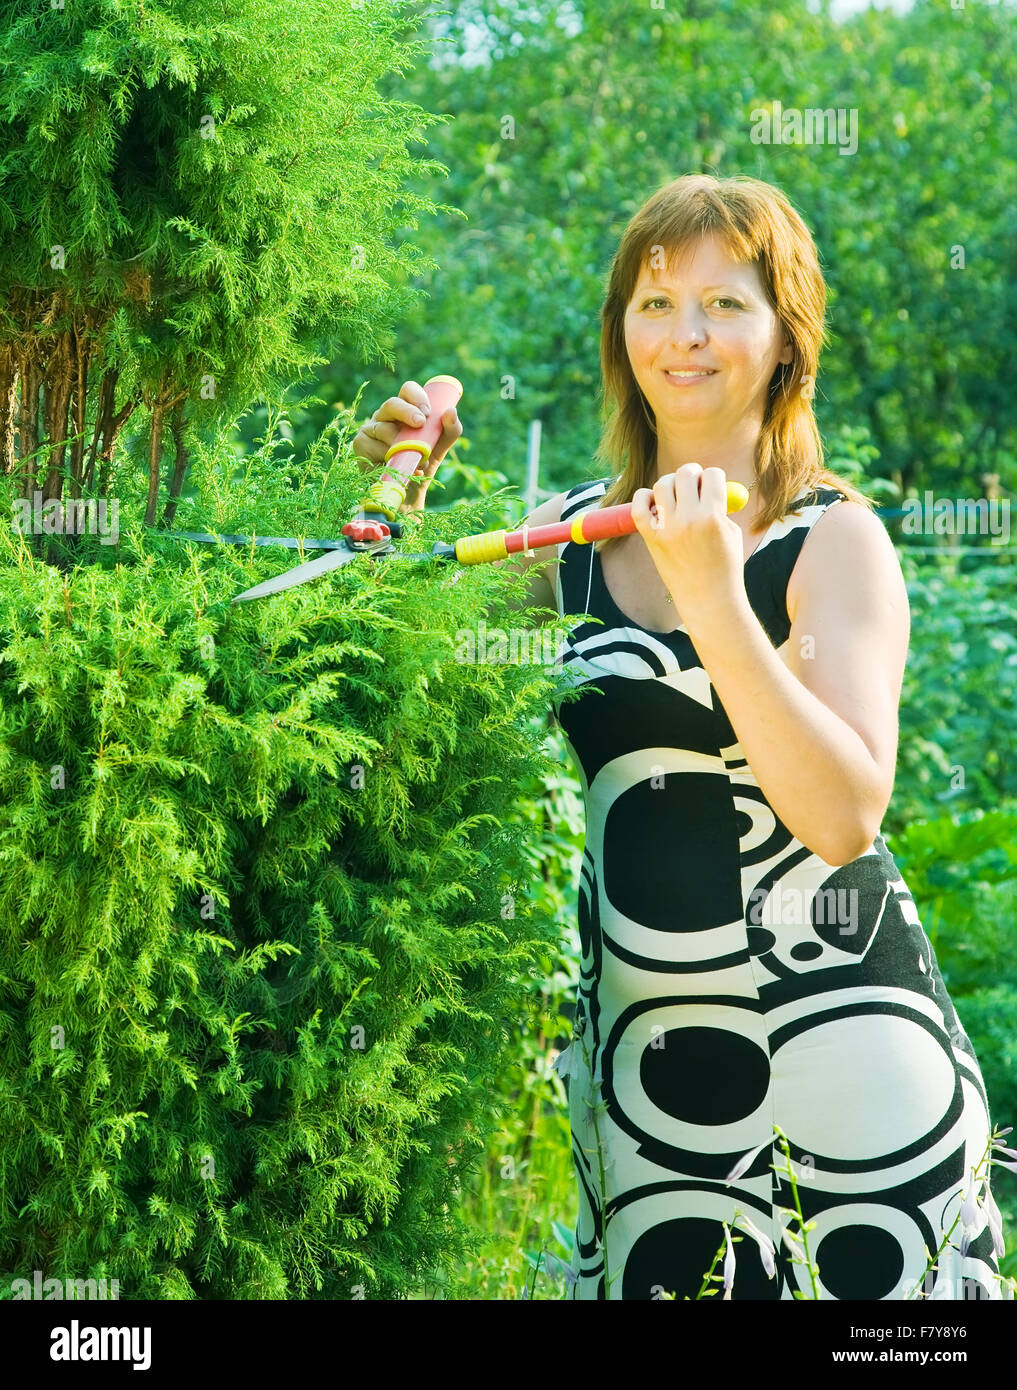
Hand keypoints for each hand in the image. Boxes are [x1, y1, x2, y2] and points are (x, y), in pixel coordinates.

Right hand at [351, 380, 462, 514]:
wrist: (408, 493)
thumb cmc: (422, 464)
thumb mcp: (439, 447)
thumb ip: (450, 430)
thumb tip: (451, 411)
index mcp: (405, 410)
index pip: (407, 391)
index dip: (416, 396)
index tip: (427, 411)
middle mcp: (386, 415)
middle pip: (392, 403)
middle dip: (407, 412)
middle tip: (420, 423)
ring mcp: (371, 428)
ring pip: (383, 428)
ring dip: (402, 445)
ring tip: (416, 461)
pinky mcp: (360, 444)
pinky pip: (373, 445)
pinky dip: (387, 457)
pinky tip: (395, 466)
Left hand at [630, 463, 746, 627]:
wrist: (708, 599)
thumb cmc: (724, 566)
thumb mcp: (731, 532)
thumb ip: (720, 504)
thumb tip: (705, 480)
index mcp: (713, 516)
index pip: (712, 475)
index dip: (714, 477)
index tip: (713, 485)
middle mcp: (688, 519)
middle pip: (685, 473)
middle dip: (693, 474)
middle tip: (694, 485)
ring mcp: (666, 528)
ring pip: (662, 484)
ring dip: (670, 483)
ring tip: (677, 496)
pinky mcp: (651, 538)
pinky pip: (638, 505)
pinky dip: (643, 497)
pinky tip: (654, 503)